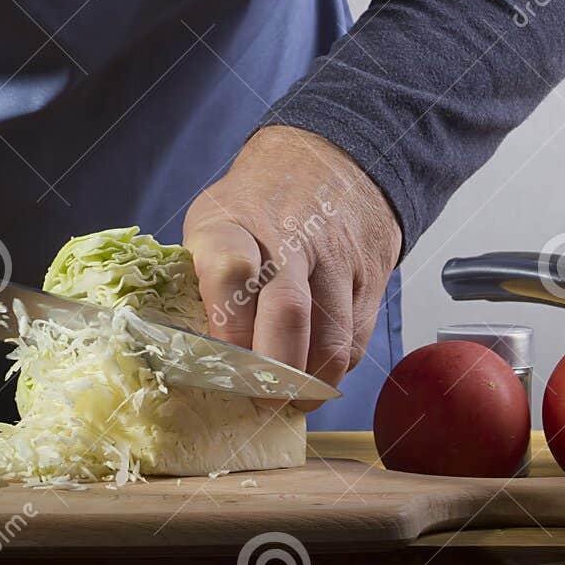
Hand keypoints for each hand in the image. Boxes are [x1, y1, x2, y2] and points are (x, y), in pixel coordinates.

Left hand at [183, 126, 400, 406]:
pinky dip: (335, 369)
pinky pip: (356, 341)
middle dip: (273, 375)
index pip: (228, 271)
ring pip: (331, 340)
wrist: (332, 159)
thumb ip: (203, 277)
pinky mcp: (370, 277)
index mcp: (234, 224)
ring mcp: (336, 259)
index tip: (220, 366)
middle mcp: (289, 240)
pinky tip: (315, 372)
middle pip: (288, 313)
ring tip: (288, 401)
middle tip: (260, 404)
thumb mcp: (214, 219)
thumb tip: (194, 353)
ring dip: (309, 384)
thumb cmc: (258, 203)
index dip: (227, 328)